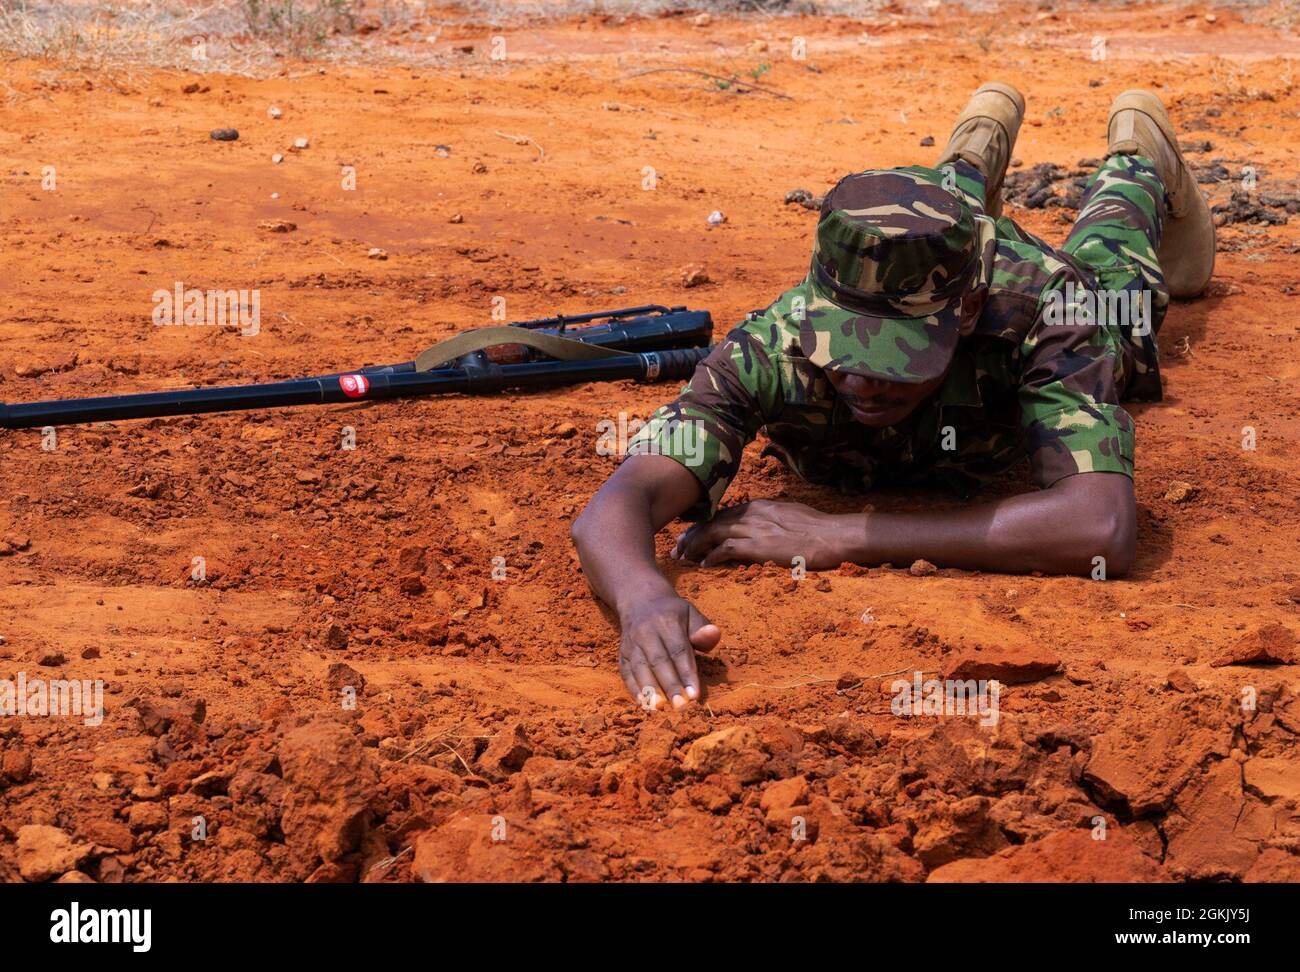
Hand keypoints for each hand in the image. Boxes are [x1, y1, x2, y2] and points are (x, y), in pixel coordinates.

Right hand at [618, 593, 720, 709]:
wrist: (640, 600)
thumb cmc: (672, 613)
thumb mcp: (691, 613)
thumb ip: (703, 628)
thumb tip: (713, 635)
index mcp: (667, 620)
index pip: (678, 650)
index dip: (686, 673)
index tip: (695, 694)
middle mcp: (646, 631)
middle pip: (658, 661)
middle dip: (670, 685)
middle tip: (680, 706)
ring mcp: (631, 642)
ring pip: (640, 668)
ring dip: (650, 690)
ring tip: (661, 708)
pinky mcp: (622, 652)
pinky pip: (626, 672)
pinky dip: (633, 688)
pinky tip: (643, 703)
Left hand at [672, 500, 852, 569]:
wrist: (835, 536)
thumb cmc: (820, 530)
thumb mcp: (792, 516)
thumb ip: (773, 520)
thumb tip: (766, 528)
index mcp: (760, 506)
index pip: (723, 514)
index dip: (705, 525)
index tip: (692, 535)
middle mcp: (753, 513)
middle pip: (712, 521)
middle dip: (692, 534)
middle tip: (677, 548)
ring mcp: (755, 528)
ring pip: (713, 532)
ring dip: (695, 545)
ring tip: (683, 557)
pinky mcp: (759, 545)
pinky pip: (726, 548)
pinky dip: (712, 556)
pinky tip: (704, 565)